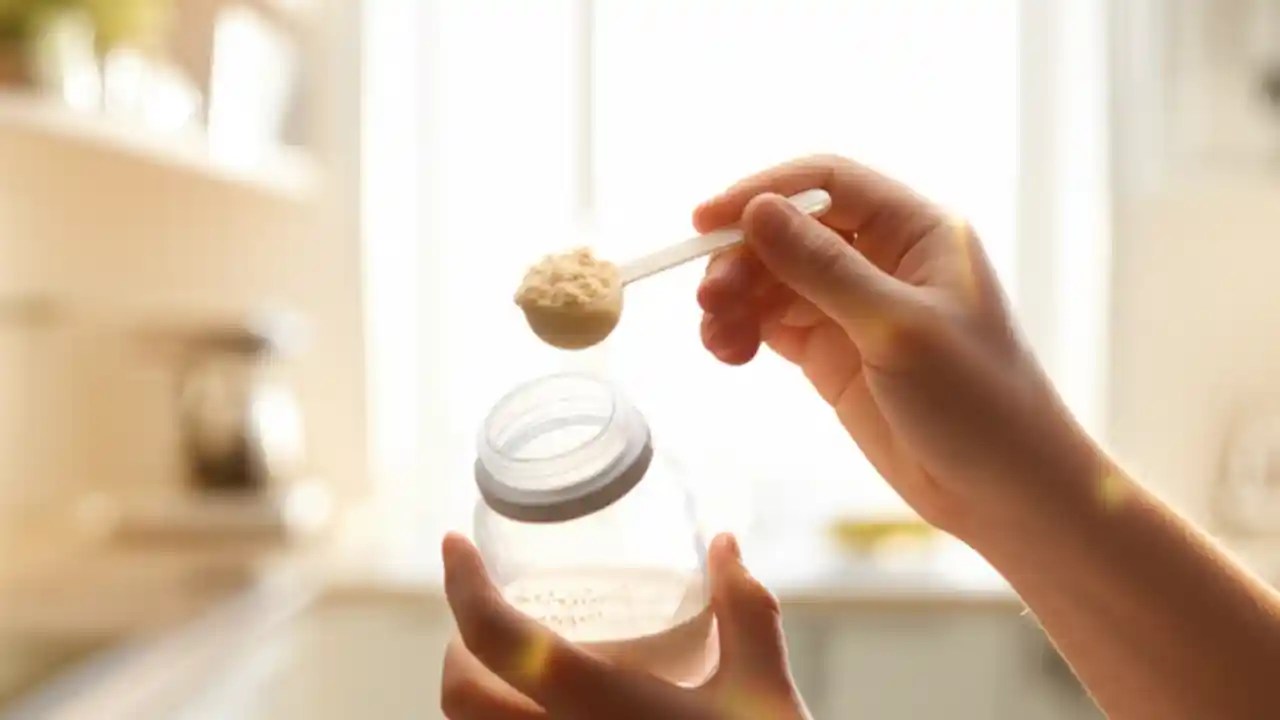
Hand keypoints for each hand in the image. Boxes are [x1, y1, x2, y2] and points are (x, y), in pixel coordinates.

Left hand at [439, 533, 810, 719]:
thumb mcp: (762, 688)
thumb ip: (745, 609)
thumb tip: (724, 545)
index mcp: (600, 705)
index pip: (498, 639)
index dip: (462, 587)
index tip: (452, 546)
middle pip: (459, 699)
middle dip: (458, 653)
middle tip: (488, 617)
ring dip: (476, 698)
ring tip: (510, 667)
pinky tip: (544, 712)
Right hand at [695, 155, 1098, 536]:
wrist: (1005, 493)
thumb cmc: (977, 402)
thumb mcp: (897, 329)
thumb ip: (824, 267)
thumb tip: (757, 209)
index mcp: (917, 231)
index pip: (827, 183)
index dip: (762, 191)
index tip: (704, 221)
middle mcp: (883, 258)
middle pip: (789, 231)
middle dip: (742, 259)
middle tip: (710, 300)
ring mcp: (855, 307)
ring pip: (773, 279)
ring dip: (735, 300)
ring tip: (718, 341)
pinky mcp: (834, 353)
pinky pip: (773, 324)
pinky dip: (743, 331)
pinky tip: (730, 353)